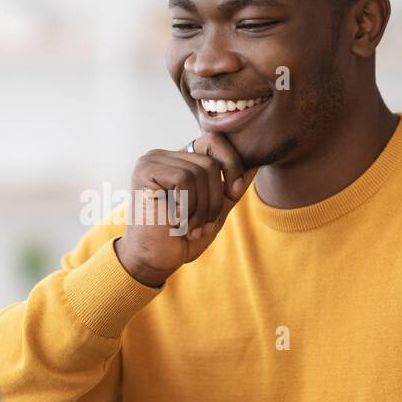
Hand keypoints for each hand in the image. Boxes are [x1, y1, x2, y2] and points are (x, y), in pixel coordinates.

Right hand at [114, 132, 256, 286]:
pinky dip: (187, 206)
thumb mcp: (215, 210)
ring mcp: (153, 160)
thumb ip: (231, 187)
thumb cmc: (181, 238)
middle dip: (215, 199)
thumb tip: (255, 164)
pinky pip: (184, 179)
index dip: (232, 165)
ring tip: (189, 228)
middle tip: (203, 226)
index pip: (214, 141)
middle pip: (211, 162)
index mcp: (179, 160)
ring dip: (201, 208)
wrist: (154, 260)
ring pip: (200, 172)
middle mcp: (164, 156)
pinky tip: (176, 222)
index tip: (233, 194)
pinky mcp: (146, 170)